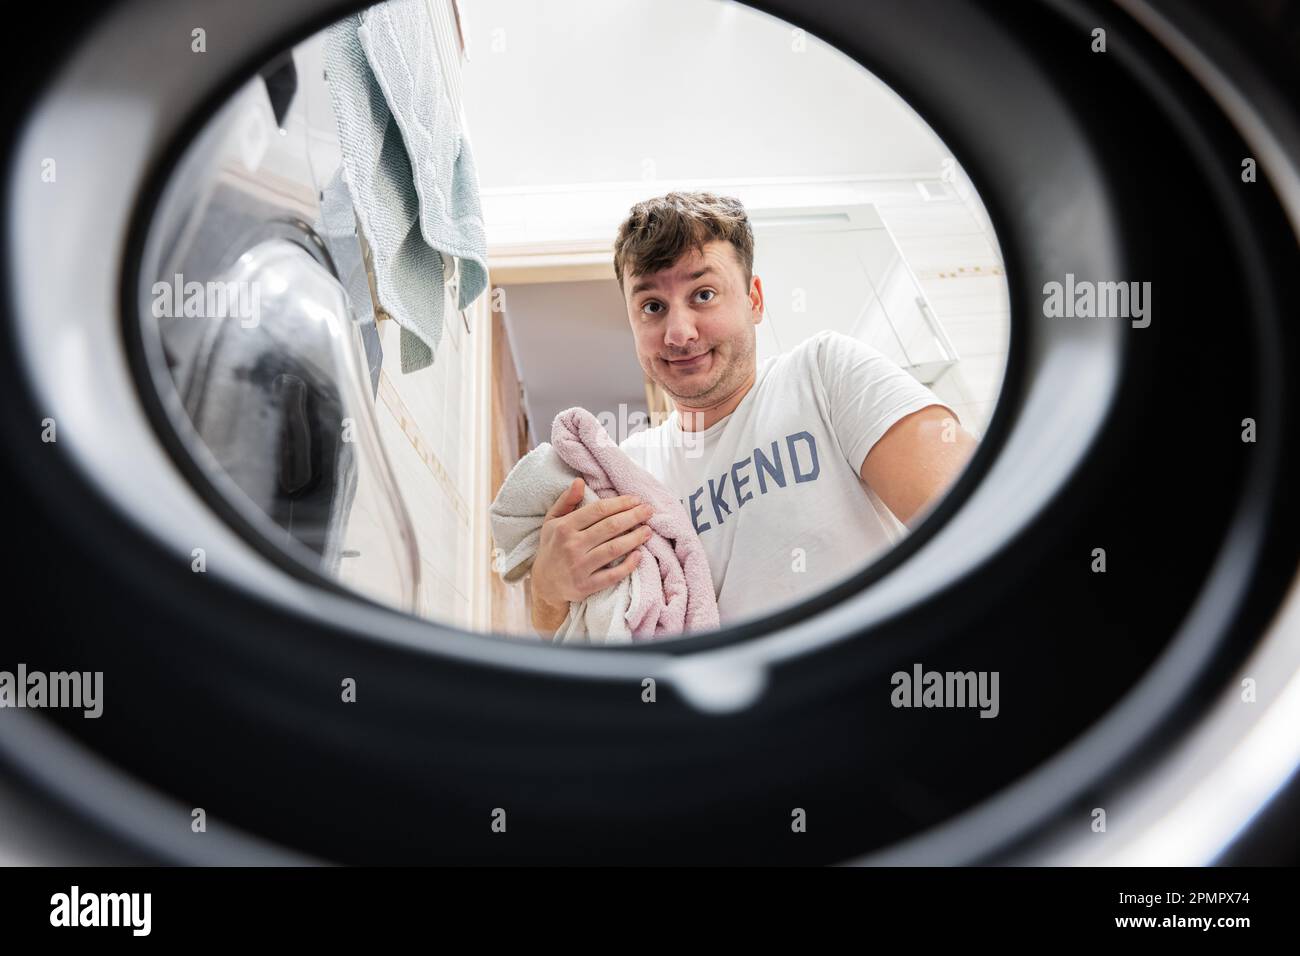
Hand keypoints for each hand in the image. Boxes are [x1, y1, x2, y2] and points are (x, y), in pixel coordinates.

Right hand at [529, 478, 653, 633]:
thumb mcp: (552, 521)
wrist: (545, 583)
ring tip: (648, 531)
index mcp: (565, 527)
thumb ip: (566, 500)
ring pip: (614, 549)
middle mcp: (572, 546)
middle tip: (649, 511)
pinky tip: (639, 555)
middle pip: (610, 527)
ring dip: (635, 538)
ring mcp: (579, 567)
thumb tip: (579, 481)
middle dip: (633, 517)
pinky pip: (612, 575)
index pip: (598, 510)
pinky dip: (628, 565)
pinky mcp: (586, 586)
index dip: (620, 503)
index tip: (636, 500)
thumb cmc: (552, 547)